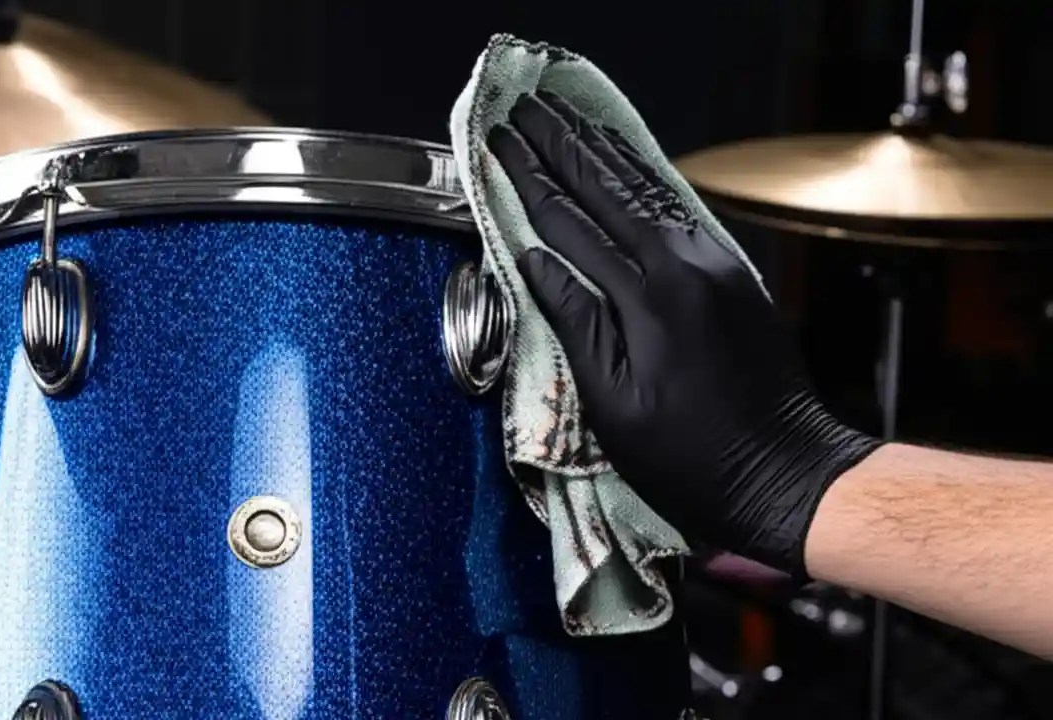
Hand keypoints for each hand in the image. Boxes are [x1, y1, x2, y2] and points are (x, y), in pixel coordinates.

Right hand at [488, 92, 879, 575]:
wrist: (787, 470)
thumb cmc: (688, 456)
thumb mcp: (614, 405)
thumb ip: (576, 324)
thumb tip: (535, 262)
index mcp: (649, 298)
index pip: (572, 224)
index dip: (531, 182)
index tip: (499, 144)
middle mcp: (686, 264)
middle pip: (610, 190)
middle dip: (562, 146)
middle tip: (525, 110)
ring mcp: (718, 263)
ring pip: (648, 191)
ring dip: (602, 154)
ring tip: (566, 121)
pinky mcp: (736, 273)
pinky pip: (677, 211)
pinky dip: (643, 182)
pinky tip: (623, 166)